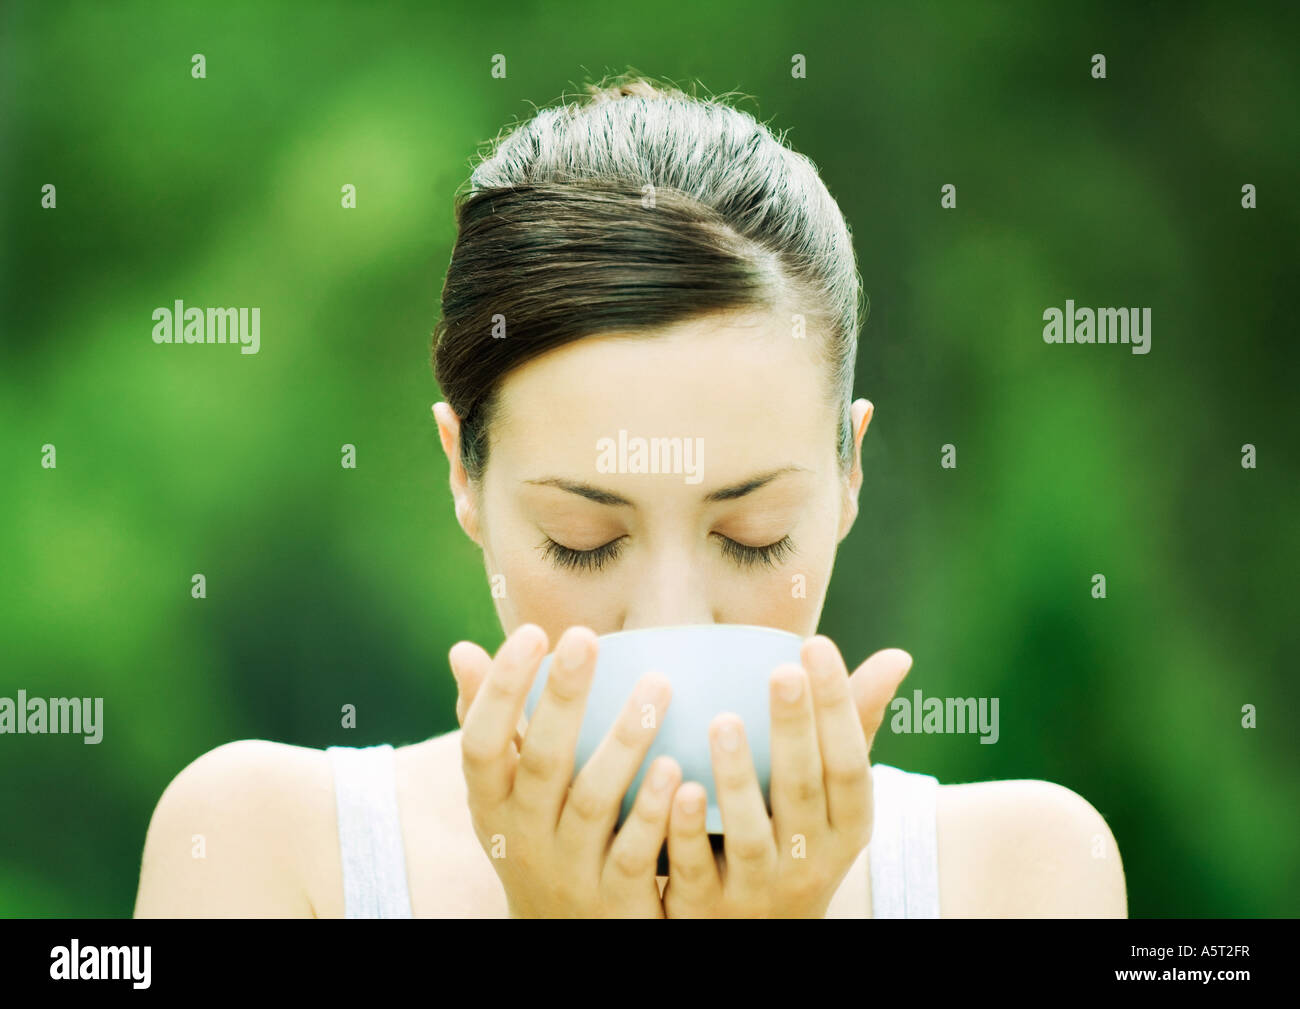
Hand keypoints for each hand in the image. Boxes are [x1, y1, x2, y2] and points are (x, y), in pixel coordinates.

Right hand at [448, 623, 680, 917]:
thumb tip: (461, 649)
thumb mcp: (502, 792)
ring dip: (624, 743)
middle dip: (562, 698)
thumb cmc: (536, 835)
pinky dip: (655, 812)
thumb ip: (486, 722)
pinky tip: (681, 769)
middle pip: (542, 762)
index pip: (480, 743)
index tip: (533, 633)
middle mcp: (524, 835)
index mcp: (492, 803)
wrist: (563, 936)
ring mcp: (570, 870)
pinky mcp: (617, 900)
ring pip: (595, 803)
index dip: (500, 690)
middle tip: (587, 636)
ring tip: (657, 685)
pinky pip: (636, 854)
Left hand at [662, 636, 911, 917]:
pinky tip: (680, 786)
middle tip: (782, 670)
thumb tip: (897, 656)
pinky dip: (688, 829)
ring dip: (738, 777)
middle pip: (803, 790)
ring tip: (723, 720)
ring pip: (750, 834)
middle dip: (795, 729)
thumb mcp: (833, 796)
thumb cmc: (797, 835)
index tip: (817, 645)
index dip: (838, 709)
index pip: (850, 764)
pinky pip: (695, 868)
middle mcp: (810, 860)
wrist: (759, 933)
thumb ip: (854, 726)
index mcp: (846, 827)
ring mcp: (757, 887)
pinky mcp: (707, 906)